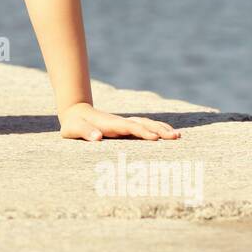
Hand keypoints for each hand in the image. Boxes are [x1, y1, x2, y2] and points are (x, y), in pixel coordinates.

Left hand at [59, 102, 180, 141]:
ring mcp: (124, 123)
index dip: (142, 132)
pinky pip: (145, 126)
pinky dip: (158, 129)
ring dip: (161, 128)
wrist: (75, 113)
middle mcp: (120, 122)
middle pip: (143, 123)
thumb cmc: (73, 125)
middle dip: (159, 130)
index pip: (129, 127)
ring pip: (146, 123)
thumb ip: (85, 132)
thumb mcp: (73, 129)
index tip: (155, 138)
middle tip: (175, 137)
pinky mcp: (126, 126)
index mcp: (110, 124)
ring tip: (178, 136)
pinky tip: (168, 133)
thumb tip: (97, 137)